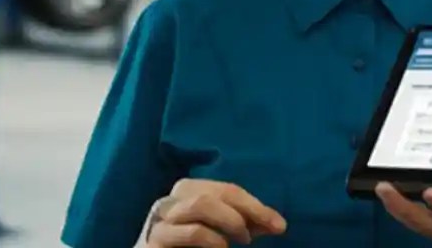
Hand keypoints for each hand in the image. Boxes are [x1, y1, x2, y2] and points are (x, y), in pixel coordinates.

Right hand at [145, 178, 286, 246]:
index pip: (226, 189)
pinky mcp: (152, 242)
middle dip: (245, 209)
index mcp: (186, 194)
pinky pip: (190, 231)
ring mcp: (158, 221)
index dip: (255, 205)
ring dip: (229, 221)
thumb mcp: (221, 236)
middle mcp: (169, 201)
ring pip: (199, 205)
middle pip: (212, 192)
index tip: (279, 225)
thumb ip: (244, 227)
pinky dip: (212, 238)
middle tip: (260, 232)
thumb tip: (276, 224)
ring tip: (242, 240)